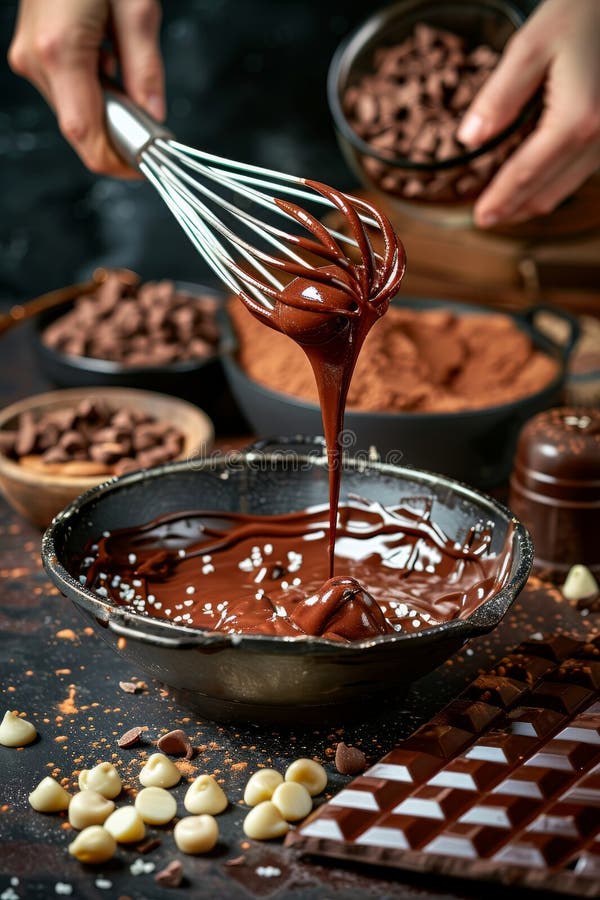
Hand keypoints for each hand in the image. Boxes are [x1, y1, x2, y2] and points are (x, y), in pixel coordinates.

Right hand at [8, 0, 164, 176]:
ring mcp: (28, 54)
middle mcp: (35, 59)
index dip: (116, 162)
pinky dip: (95, 91)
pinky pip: (66, 89)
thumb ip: (146, 69)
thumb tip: (154, 116)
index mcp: (60, 52)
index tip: (145, 168)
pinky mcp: (31, 48)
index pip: (86, 136)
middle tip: (153, 123)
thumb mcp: (138, 7)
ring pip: (74, 111)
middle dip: (119, 134)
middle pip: (80, 128)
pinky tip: (111, 64)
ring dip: (108, 111)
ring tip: (130, 78)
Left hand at [457, 0, 599, 226]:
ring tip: (504, 204)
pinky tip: (533, 179)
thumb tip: (468, 139)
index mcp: (576, 120)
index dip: (500, 201)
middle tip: (486, 218)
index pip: (527, 175)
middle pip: (549, 191)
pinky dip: (554, 181)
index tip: (479, 219)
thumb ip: (499, 96)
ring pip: (567, 187)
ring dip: (534, 199)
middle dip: (515, 209)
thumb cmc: (583, 11)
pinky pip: (583, 171)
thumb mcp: (532, 45)